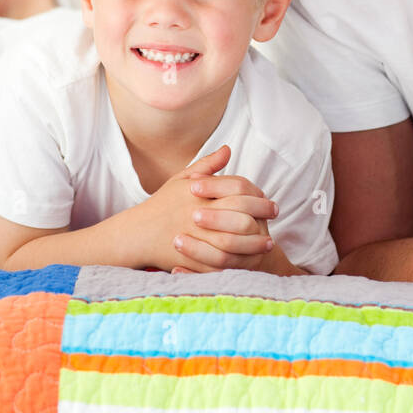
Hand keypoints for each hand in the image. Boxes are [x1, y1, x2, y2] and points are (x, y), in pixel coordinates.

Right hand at [137, 145, 276, 272]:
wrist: (137, 234)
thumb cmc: (162, 204)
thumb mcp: (181, 179)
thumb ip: (207, 165)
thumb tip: (228, 149)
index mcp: (197, 194)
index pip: (236, 191)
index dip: (257, 196)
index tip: (270, 200)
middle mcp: (197, 215)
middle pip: (238, 216)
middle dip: (260, 217)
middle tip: (275, 217)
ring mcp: (194, 239)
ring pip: (232, 243)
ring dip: (254, 243)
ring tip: (269, 243)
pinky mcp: (191, 260)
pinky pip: (219, 263)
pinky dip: (237, 263)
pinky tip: (250, 261)